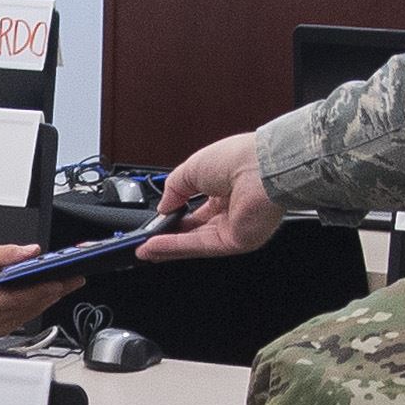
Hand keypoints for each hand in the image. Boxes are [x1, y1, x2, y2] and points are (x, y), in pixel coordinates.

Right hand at [0, 248, 71, 334]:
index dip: (48, 288)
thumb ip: (2, 254)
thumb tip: (28, 252)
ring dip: (48, 299)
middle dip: (56, 291)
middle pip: (33, 307)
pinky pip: (22, 319)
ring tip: (66, 285)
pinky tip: (45, 296)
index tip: (65, 279)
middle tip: (75, 279)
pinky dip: (35, 306)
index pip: (25, 297)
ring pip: (30, 315)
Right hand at [141, 136, 283, 259]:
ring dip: (167, 245)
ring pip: (195, 242)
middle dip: (168, 236)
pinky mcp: (236, 242)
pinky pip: (200, 246)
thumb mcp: (192, 168)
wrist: (260, 166)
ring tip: (144, 247)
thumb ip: (173, 189)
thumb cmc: (238, 158)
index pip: (196, 211)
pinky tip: (156, 246)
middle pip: (194, 231)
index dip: (174, 218)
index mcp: (224, 189)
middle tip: (145, 240)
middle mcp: (231, 210)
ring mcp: (234, 228)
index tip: (155, 223)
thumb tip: (162, 207)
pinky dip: (176, 247)